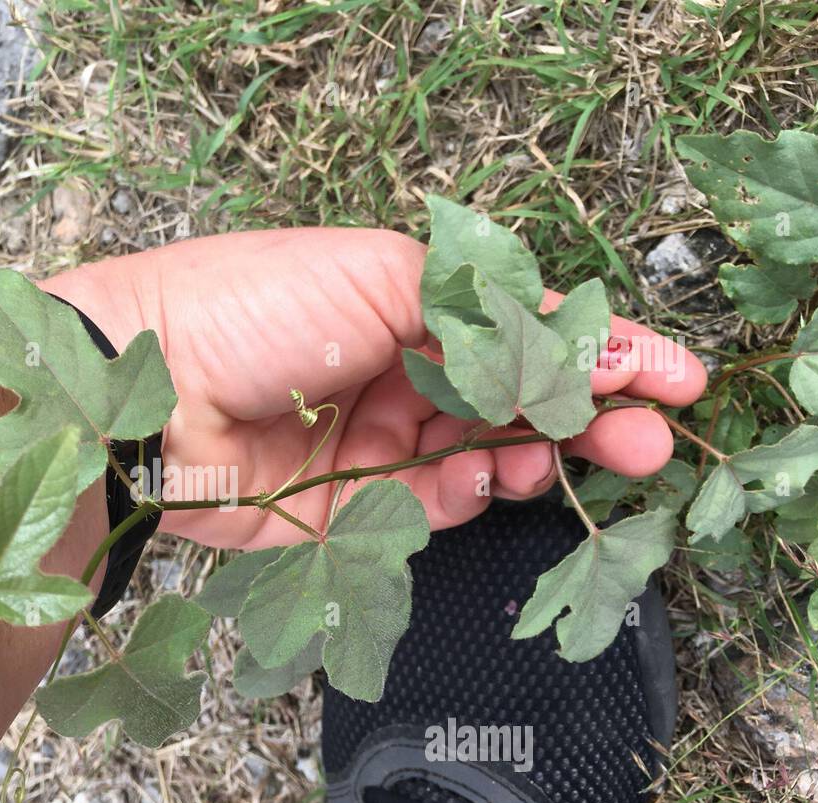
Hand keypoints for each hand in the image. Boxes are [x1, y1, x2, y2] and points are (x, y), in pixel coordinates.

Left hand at [43, 228, 706, 548]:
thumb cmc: (252, 306)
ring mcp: (373, 446)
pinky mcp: (345, 512)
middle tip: (643, 446)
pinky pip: (426, 511)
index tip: (674, 379)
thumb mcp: (380, 276)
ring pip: (480, 462)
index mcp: (406, 308)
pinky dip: (462, 497)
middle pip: (514, 406)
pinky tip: (477, 477)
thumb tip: (575, 338)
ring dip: (526, 460)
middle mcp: (395, 377)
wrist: (143, 391)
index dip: (604, 355)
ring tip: (546, 456)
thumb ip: (483, 316)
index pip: (525, 334)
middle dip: (586, 423)